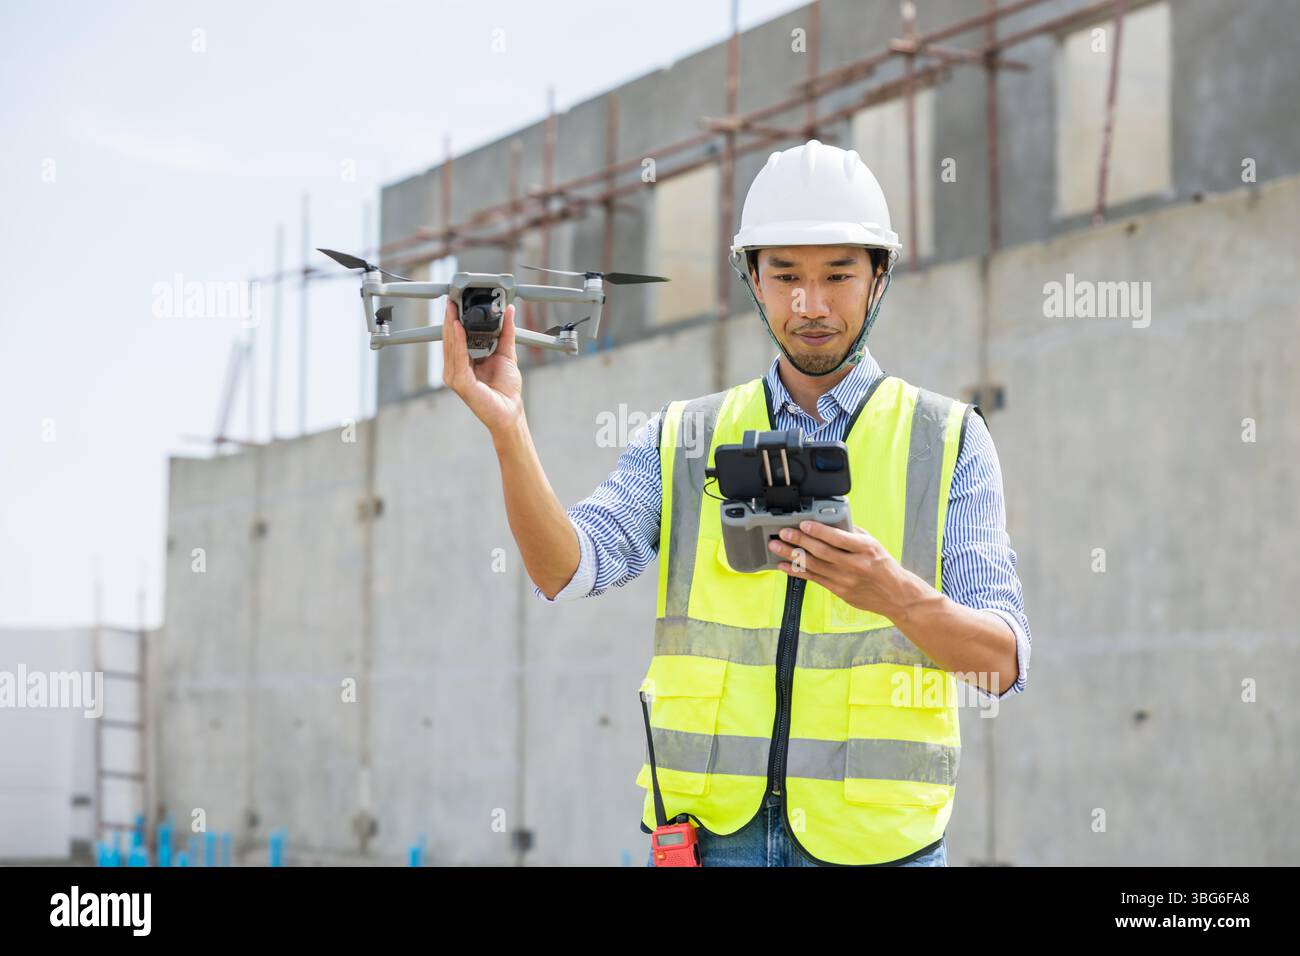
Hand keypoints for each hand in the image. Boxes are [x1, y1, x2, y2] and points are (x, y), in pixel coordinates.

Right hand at [441, 301, 523, 437]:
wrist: (510, 412)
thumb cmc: (506, 390)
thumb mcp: (507, 353)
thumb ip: (506, 332)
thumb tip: (509, 312)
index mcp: (463, 362)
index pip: (455, 337)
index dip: (455, 319)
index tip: (456, 302)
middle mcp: (456, 369)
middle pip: (450, 339)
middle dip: (450, 318)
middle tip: (451, 300)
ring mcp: (455, 377)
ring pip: (451, 346)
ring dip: (451, 326)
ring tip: (452, 309)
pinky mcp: (461, 383)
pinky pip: (458, 358)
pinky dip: (458, 341)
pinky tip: (458, 328)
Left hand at [767, 520, 913, 618]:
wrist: (896, 595)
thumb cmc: (883, 565)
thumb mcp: (872, 543)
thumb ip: (852, 532)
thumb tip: (830, 521)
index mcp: (865, 548)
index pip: (838, 538)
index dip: (819, 530)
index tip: (803, 523)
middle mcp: (855, 565)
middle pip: (822, 552)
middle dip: (799, 541)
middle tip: (783, 533)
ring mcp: (846, 580)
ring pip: (814, 566)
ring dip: (792, 555)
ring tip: (776, 547)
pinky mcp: (839, 591)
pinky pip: (814, 579)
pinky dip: (797, 572)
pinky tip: (784, 566)